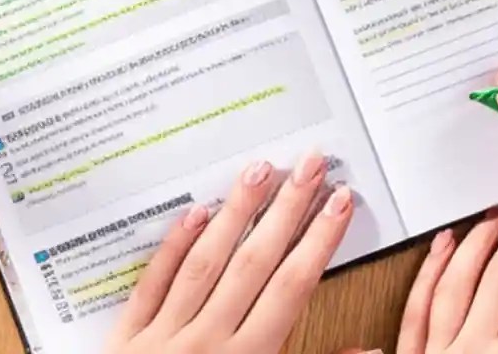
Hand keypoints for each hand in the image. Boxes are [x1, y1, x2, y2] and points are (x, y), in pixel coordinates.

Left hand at [105, 151, 353, 353]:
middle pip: (256, 263)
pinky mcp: (125, 341)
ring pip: (206, 262)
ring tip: (260, 169)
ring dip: (236, 212)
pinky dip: (173, 247)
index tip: (341, 201)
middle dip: (289, 208)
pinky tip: (195, 211)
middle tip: (311, 162)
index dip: (320, 240)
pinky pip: (152, 285)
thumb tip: (372, 353)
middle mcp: (210, 343)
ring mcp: (165, 339)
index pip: (293, 286)